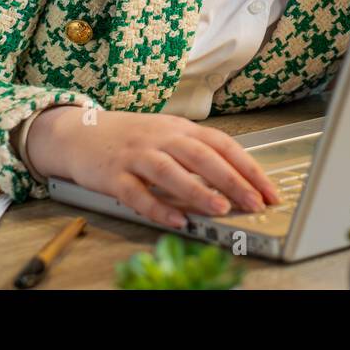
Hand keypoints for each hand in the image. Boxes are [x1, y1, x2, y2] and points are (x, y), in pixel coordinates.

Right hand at [26, 106, 281, 228]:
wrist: (79, 132)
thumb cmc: (131, 137)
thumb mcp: (168, 134)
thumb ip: (197, 152)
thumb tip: (237, 177)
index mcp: (181, 128)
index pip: (223, 145)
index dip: (248, 167)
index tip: (269, 190)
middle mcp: (161, 138)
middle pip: (202, 156)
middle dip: (232, 180)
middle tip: (255, 202)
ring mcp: (136, 156)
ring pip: (171, 172)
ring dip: (198, 191)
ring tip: (221, 209)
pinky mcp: (113, 176)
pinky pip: (137, 193)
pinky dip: (158, 207)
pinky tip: (176, 220)